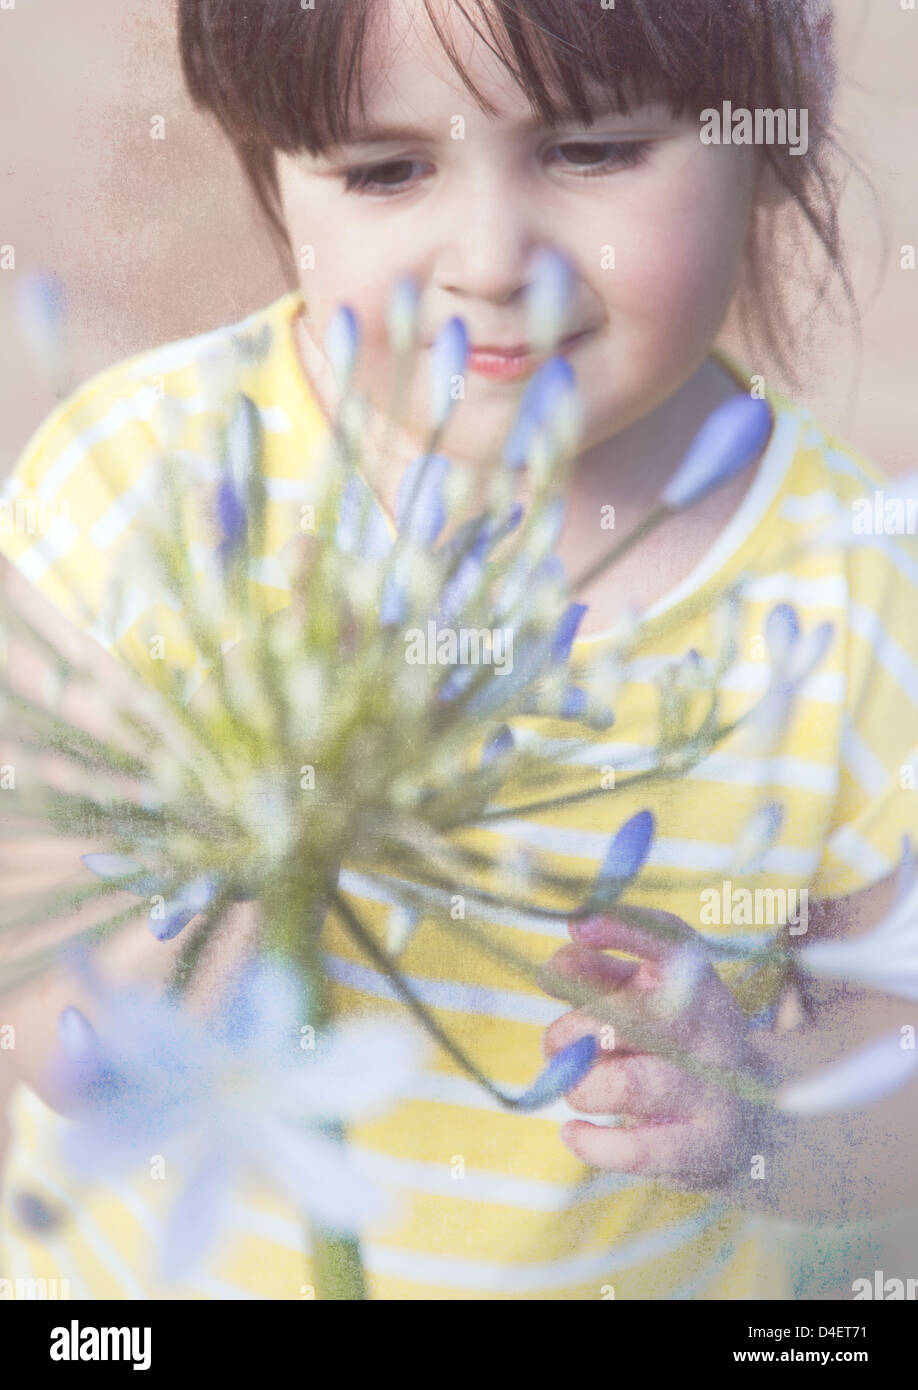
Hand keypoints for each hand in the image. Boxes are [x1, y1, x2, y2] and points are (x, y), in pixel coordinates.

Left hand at [541, 912, 767, 1191]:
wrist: (757, 1123)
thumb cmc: (679, 1048)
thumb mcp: (649, 1001)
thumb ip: (599, 976)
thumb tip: (553, 967)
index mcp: (699, 986)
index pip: (671, 943)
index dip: (624, 929)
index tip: (578, 925)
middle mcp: (712, 1033)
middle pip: (631, 1019)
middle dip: (571, 1030)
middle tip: (555, 1043)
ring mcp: (714, 1093)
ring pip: (628, 1084)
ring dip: (580, 1086)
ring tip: (574, 1089)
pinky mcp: (703, 1149)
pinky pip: (636, 1150)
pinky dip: (591, 1143)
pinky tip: (574, 1133)